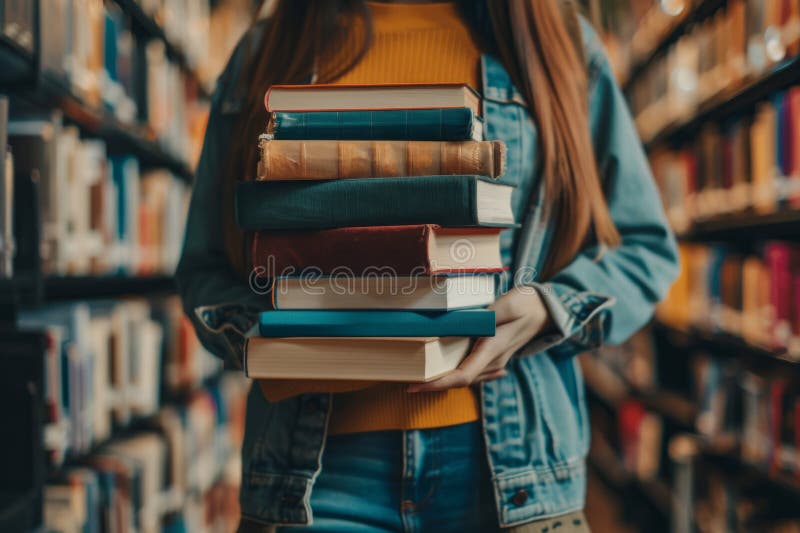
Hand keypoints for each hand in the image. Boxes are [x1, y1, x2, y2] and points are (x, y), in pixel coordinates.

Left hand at [407, 287, 552, 392]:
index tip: (415, 386)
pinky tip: (439, 371)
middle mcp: (492, 360)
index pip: (463, 375)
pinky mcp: (493, 357)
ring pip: (464, 377)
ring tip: (417, 376)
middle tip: (405, 381)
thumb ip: (488, 315)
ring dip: (442, 379)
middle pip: (459, 380)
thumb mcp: (508, 304)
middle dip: (433, 384)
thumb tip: (465, 323)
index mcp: (493, 348)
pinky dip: (454, 373)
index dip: (438, 384)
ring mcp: (494, 361)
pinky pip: (471, 371)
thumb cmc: (526, 304)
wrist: (547, 311)